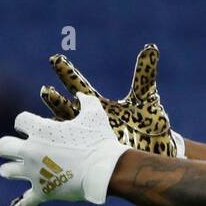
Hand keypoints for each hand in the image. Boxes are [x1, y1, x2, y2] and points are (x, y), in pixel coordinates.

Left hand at [0, 94, 129, 205]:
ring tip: (17, 170)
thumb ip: (86, 102)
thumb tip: (83, 96)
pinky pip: (24, 203)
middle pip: (3, 146)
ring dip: (11, 170)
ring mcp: (34, 173)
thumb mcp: (94, 115)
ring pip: (7, 171)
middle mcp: (30, 150)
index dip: (26, 123)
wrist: (106, 170)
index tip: (34, 126)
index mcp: (39, 129)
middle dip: (9, 147)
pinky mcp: (43, 192)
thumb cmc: (100, 141)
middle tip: (18, 149)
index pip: (20, 121)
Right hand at [41, 45, 184, 156]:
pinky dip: (71, 151)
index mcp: (98, 106)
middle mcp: (90, 123)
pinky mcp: (100, 158)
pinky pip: (81, 154)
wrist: (160, 153)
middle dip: (55, 100)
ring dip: (60, 127)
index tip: (55, 59)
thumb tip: (151, 47)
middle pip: (66, 108)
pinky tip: (61, 147)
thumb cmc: (150, 126)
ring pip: (69, 133)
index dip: (67, 73)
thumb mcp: (147, 99)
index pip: (77, 85)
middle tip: (45, 90)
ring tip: (51, 122)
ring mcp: (93, 141)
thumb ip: (144, 74)